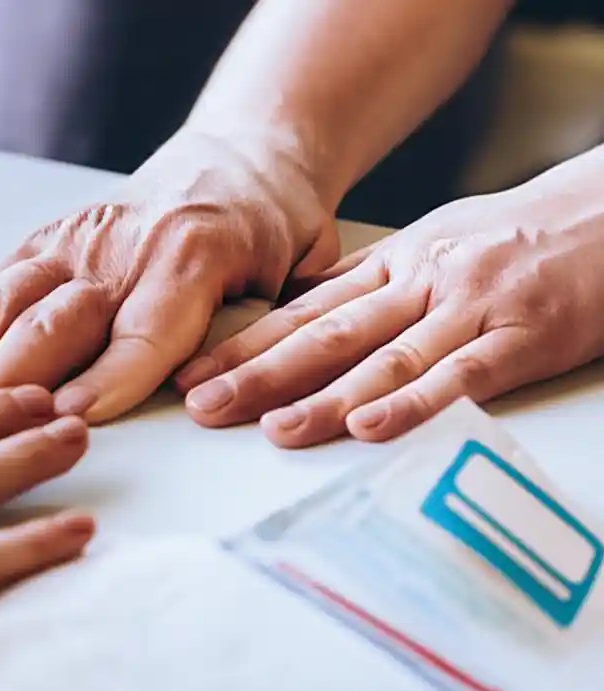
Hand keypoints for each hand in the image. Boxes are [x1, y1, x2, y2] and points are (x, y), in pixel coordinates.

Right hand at [0, 130, 337, 421]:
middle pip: (54, 319)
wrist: (241, 158)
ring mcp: (75, 239)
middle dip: (10, 380)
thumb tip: (222, 399)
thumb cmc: (272, 230)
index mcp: (193, 254)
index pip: (144, 330)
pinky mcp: (46, 241)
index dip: (106, 379)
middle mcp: (121, 244)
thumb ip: (262, 332)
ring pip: (7, 301)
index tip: (68, 421)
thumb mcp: (300, 276)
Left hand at [178, 151, 603, 446]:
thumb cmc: (510, 237)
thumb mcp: (428, 247)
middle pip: (326, 336)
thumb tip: (294, 311)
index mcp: (393, 266)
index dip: (243, 346)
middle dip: (258, 374)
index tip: (192, 374)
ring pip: (385, 360)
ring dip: (325, 397)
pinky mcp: (523, 339)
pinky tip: (371, 428)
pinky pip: (462, 376)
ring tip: (272, 428)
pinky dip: (414, 404)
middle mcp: (420, 285)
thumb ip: (366, 286)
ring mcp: (471, 311)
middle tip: (202, 406)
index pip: (302, 313)